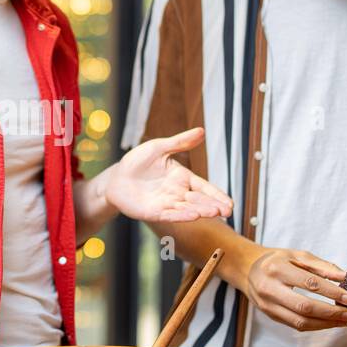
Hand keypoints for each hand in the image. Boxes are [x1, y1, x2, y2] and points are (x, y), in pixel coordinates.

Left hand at [108, 127, 233, 222]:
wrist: (116, 177)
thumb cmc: (137, 162)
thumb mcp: (159, 148)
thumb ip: (180, 142)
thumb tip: (201, 130)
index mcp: (182, 178)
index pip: (204, 187)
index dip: (217, 195)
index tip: (230, 202)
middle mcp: (177, 193)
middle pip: (199, 200)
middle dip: (214, 205)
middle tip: (228, 210)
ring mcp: (167, 204)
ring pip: (188, 209)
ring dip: (202, 211)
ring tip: (216, 213)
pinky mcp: (154, 212)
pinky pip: (171, 214)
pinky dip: (182, 215)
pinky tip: (194, 216)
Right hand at [244, 248, 346, 331]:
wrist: (247, 269)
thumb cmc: (276, 260)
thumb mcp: (297, 255)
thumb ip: (323, 266)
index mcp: (277, 269)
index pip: (309, 283)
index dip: (332, 292)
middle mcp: (270, 288)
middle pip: (304, 307)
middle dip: (331, 312)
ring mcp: (268, 305)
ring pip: (300, 322)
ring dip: (325, 324)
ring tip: (343, 321)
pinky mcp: (270, 315)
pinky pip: (295, 325)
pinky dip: (315, 325)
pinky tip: (328, 322)